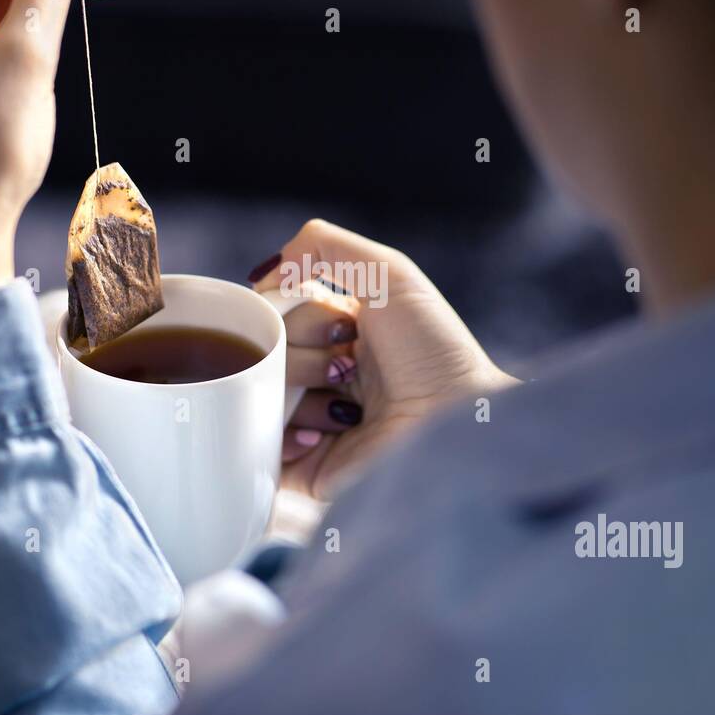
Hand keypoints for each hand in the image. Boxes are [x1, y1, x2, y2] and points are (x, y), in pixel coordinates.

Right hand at [251, 219, 518, 498]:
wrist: (457, 427)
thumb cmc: (436, 352)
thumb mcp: (390, 275)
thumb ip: (323, 246)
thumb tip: (263, 272)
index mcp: (343, 331)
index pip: (283, 308)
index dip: (300, 310)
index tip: (342, 322)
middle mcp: (325, 374)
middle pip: (269, 347)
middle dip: (306, 351)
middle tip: (350, 366)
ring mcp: (312, 422)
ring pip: (260, 392)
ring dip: (301, 392)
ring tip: (348, 408)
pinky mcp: (303, 468)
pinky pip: (257, 445)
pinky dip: (281, 435)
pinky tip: (321, 436)